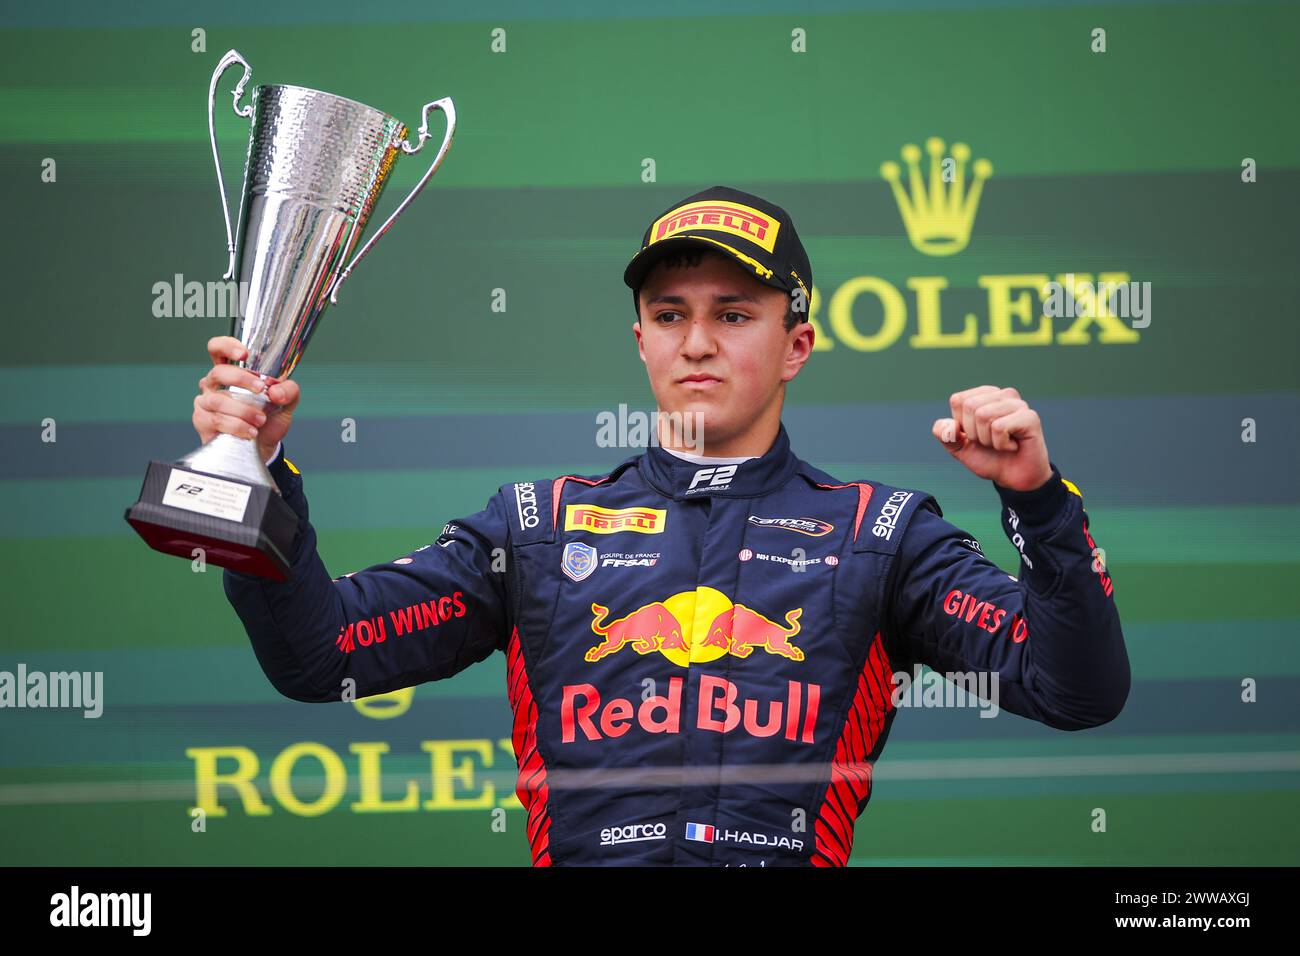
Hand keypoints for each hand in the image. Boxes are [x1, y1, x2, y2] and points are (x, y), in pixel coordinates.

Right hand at [192, 336, 300, 463]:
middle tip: (261, 390)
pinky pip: (216, 419)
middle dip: (241, 379)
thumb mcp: (286, 402)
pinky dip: (237, 425)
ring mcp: (206, 402)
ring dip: (243, 410)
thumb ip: (288, 390)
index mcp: (232, 371)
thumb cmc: (269, 419)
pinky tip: (250, 431)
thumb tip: (275, 391)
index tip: (244, 354)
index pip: (217, 349)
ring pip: (218, 399)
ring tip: (261, 420)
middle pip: (218, 372)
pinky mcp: (202, 420)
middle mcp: (215, 384)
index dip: (226, 346)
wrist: (263, 448)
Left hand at [932, 385, 1052, 491]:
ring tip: (1002, 444)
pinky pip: (1000, 427)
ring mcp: (1018, 404)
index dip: (961, 424)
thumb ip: (946, 435)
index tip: (977, 434)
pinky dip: (1001, 444)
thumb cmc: (988, 457)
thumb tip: (950, 425)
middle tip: (991, 441)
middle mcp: (1002, 394)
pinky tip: (1013, 446)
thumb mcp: (959, 447)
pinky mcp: (1030, 417)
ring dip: (988, 440)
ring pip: (984, 415)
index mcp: (984, 395)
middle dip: (975, 433)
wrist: (1013, 478)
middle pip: (970, 406)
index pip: (958, 400)